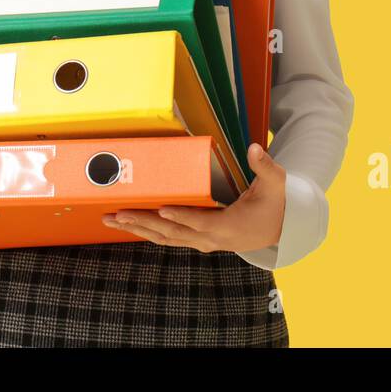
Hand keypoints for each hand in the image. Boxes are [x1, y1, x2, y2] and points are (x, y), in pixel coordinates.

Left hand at [101, 143, 286, 252]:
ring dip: (137, 230)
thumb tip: (255, 148)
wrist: (278, 230)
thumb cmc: (274, 204)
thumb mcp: (275, 184)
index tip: (162, 209)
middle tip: (118, 214)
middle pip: (173, 232)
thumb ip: (265, 166)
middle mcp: (211, 238)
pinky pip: (168, 239)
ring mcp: (202, 242)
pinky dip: (147, 232)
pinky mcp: (197, 242)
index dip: (182, 216)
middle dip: (143, 223)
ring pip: (165, 239)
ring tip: (112, 220)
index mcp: (229, 225)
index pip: (201, 221)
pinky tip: (129, 226)